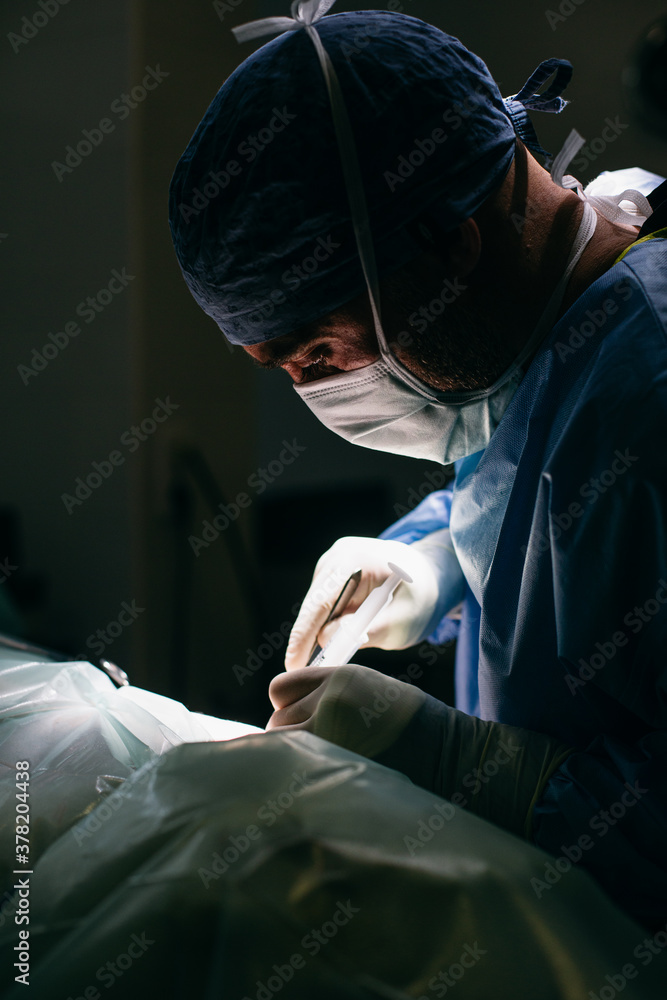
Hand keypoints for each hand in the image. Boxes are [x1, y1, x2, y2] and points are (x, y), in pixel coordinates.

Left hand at [268, 663, 426, 758]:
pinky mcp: (336, 760)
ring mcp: (331, 731)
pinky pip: (297, 765)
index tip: (298, 716)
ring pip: (283, 744)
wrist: (441, 745)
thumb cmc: (401, 720)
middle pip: (277, 718)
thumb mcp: (364, 686)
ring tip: (322, 757)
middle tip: (315, 742)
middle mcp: (330, 699)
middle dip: (288, 732)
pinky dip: (301, 771)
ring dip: (293, 753)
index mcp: (339, 677)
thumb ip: (324, 693)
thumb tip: (283, 712)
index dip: (285, 705)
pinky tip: (321, 772)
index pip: (280, 688)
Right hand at [285, 537, 441, 670]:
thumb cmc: (421, 598)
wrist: (430, 576)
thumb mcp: (404, 621)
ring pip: (317, 609)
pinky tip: (349, 633)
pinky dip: (332, 624)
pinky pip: (324, 607)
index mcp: (355, 560)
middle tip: (313, 675)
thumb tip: (325, 640)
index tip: (293, 666)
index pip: (320, 602)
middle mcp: (337, 557)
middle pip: (313, 606)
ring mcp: (332, 563)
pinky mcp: (331, 574)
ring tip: (352, 645)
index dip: (303, 636)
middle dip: (310, 640)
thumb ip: (369, 631)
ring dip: (327, 632)